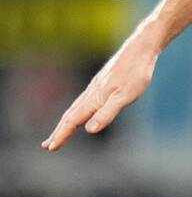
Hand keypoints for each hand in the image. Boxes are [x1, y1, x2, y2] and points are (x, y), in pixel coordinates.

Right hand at [41, 27, 161, 150]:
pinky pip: (83, 102)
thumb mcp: (124, 97)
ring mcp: (95, 87)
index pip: (73, 121)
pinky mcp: (102, 83)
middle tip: (47, 146)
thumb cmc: (135, 73)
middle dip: (59, 131)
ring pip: (76, 108)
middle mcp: (91, 93)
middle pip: (70, 115)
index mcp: (94, 98)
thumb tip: (89, 130)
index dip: (62, 135)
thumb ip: (107, 113)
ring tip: (59, 133)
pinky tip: (80, 113)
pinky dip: (76, 112)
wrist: (140, 48)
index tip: (51, 148)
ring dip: (66, 122)